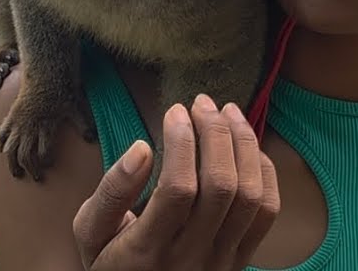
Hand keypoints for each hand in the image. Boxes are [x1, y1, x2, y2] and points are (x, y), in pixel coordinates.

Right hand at [71, 95, 279, 269]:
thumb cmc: (113, 263)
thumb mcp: (91, 232)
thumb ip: (110, 192)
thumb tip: (140, 149)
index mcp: (149, 250)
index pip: (177, 189)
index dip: (181, 142)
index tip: (174, 111)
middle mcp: (193, 257)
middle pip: (221, 187)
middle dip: (216, 134)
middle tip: (202, 104)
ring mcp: (222, 260)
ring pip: (250, 197)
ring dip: (244, 146)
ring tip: (228, 113)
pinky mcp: (241, 258)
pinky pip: (267, 213)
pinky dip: (264, 172)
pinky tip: (246, 147)